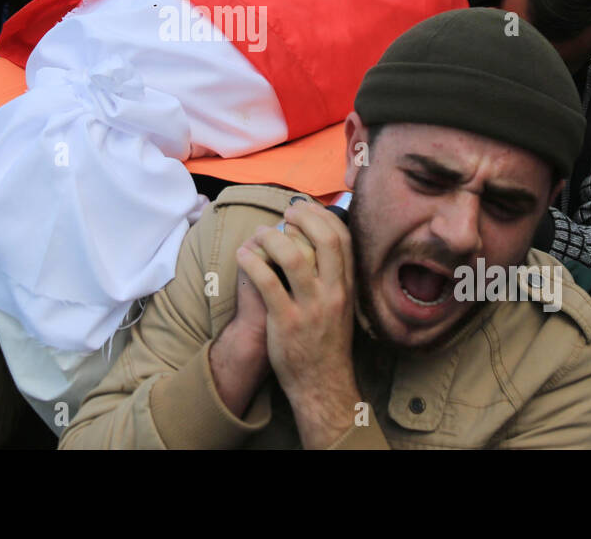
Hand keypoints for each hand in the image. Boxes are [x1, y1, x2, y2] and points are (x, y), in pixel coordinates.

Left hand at [237, 200, 360, 447]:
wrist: (322, 383)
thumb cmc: (327, 340)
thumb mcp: (341, 305)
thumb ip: (334, 274)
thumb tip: (317, 239)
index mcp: (347, 286)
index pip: (343, 238)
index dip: (323, 215)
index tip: (304, 208)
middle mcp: (334, 293)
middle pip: (324, 240)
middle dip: (303, 218)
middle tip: (284, 214)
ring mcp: (311, 307)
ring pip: (293, 257)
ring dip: (272, 237)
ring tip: (259, 233)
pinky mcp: (286, 321)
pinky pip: (267, 282)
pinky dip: (252, 262)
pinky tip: (243, 255)